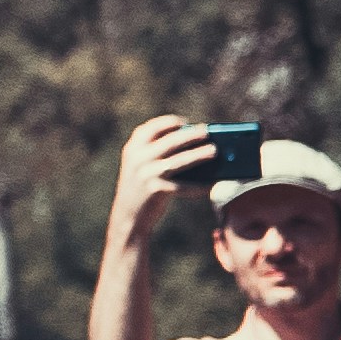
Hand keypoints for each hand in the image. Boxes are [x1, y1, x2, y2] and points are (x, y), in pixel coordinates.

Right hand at [112, 114, 221, 237]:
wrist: (127, 217)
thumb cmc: (140, 188)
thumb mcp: (139, 167)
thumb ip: (155, 152)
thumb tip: (191, 143)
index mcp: (132, 149)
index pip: (150, 128)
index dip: (169, 123)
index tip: (184, 122)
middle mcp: (138, 159)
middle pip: (169, 142)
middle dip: (190, 135)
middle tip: (206, 132)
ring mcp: (146, 175)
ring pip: (178, 161)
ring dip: (198, 155)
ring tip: (213, 151)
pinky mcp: (155, 191)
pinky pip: (182, 186)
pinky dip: (197, 185)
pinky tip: (210, 183)